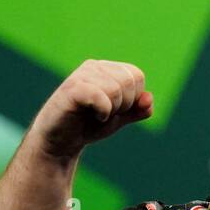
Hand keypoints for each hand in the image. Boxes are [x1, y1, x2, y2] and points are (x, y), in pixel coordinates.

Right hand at [30, 59, 153, 157]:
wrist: (60, 142)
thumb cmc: (88, 126)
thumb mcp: (119, 118)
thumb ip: (137, 109)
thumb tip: (149, 99)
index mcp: (106, 69)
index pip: (137, 76)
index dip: (133, 98)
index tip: (116, 110)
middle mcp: (94, 67)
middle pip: (130, 80)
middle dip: (124, 104)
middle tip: (105, 113)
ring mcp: (81, 76)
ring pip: (117, 89)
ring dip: (112, 110)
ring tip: (96, 115)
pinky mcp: (72, 89)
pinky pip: (100, 96)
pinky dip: (103, 112)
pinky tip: (95, 116)